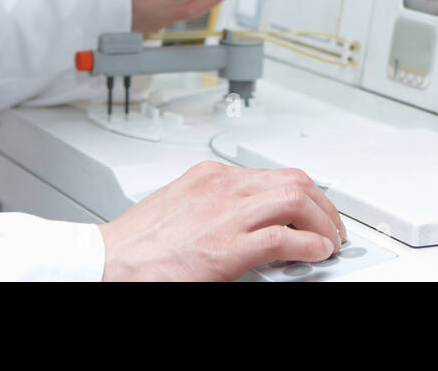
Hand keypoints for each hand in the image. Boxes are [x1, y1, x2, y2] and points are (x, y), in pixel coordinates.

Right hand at [98, 161, 345, 280]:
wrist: (105, 263)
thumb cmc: (135, 244)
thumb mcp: (181, 207)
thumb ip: (217, 207)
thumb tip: (250, 220)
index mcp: (210, 176)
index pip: (273, 174)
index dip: (303, 194)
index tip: (313, 210)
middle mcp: (221, 187)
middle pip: (293, 180)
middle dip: (322, 204)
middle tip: (332, 226)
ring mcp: (224, 215)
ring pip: (296, 200)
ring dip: (323, 222)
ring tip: (331, 241)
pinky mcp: (225, 248)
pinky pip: (282, 238)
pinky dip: (309, 245)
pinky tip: (315, 254)